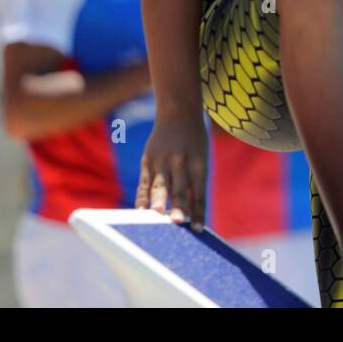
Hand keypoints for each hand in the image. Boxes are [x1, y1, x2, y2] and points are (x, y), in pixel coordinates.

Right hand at [136, 109, 208, 229]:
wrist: (179, 112)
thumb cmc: (194, 141)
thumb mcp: (201, 157)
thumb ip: (194, 183)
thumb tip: (190, 214)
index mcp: (199, 163)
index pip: (199, 192)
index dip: (198, 211)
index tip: (198, 229)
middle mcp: (181, 162)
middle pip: (180, 189)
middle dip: (179, 206)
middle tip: (178, 221)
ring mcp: (162, 160)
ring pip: (160, 186)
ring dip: (158, 201)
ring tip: (157, 214)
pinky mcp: (148, 160)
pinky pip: (144, 183)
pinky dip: (142, 198)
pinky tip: (141, 212)